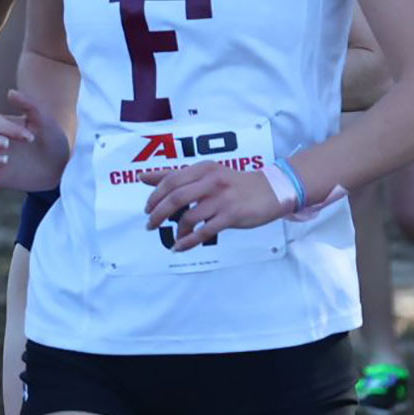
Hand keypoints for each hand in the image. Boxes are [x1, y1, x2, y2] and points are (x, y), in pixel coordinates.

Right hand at [0, 89, 68, 191]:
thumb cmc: (52, 138)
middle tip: (6, 145)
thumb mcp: (44, 120)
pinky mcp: (0, 178)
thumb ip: (28, 105)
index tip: (30, 137)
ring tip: (6, 160)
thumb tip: (10, 92)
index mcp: (4, 126)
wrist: (63, 164)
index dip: (7, 127)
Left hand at [142, 164, 285, 251]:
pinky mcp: (231, 215)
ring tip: (173, 238)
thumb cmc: (233, 184)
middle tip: (150, 225)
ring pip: (189, 216)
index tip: (147, 209)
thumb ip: (176, 176)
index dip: (154, 196)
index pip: (171, 180)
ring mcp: (222, 199)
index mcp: (203, 168)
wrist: (271, 191)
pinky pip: (204, 231)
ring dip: (176, 231)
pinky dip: (188, 241)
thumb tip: (142, 178)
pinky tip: (181, 246)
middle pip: (175, 198)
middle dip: (158, 214)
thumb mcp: (206, 173)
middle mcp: (211, 181)